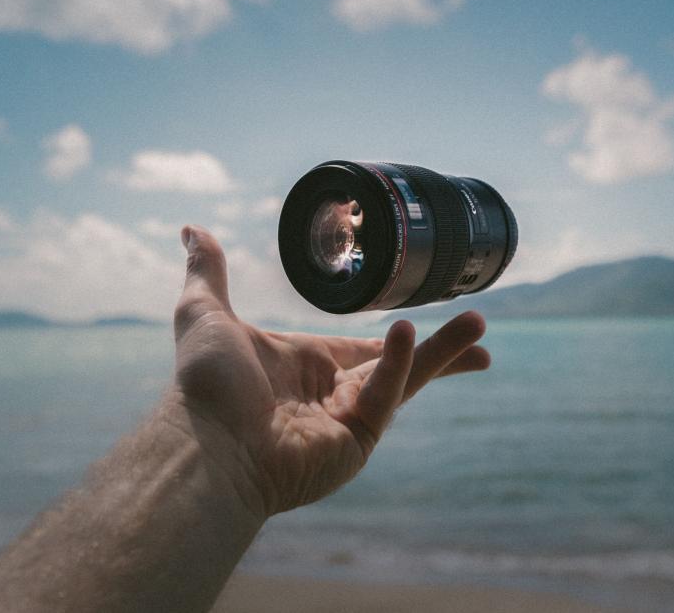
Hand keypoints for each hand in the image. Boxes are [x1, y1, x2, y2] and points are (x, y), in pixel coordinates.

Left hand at [169, 225, 489, 517]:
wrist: (203, 442)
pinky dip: (398, 365)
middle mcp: (332, 395)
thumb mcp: (206, 313)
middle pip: (400, 365)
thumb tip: (193, 228)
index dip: (398, 338)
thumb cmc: (204, 385)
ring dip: (443, 354)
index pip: (365, 349)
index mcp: (308, 366)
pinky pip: (384, 396)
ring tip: (479, 325)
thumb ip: (208, 270)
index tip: (419, 326)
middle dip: (442, 349)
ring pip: (406, 379)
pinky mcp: (355, 444)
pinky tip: (408, 333)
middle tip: (480, 325)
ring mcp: (346, 422)